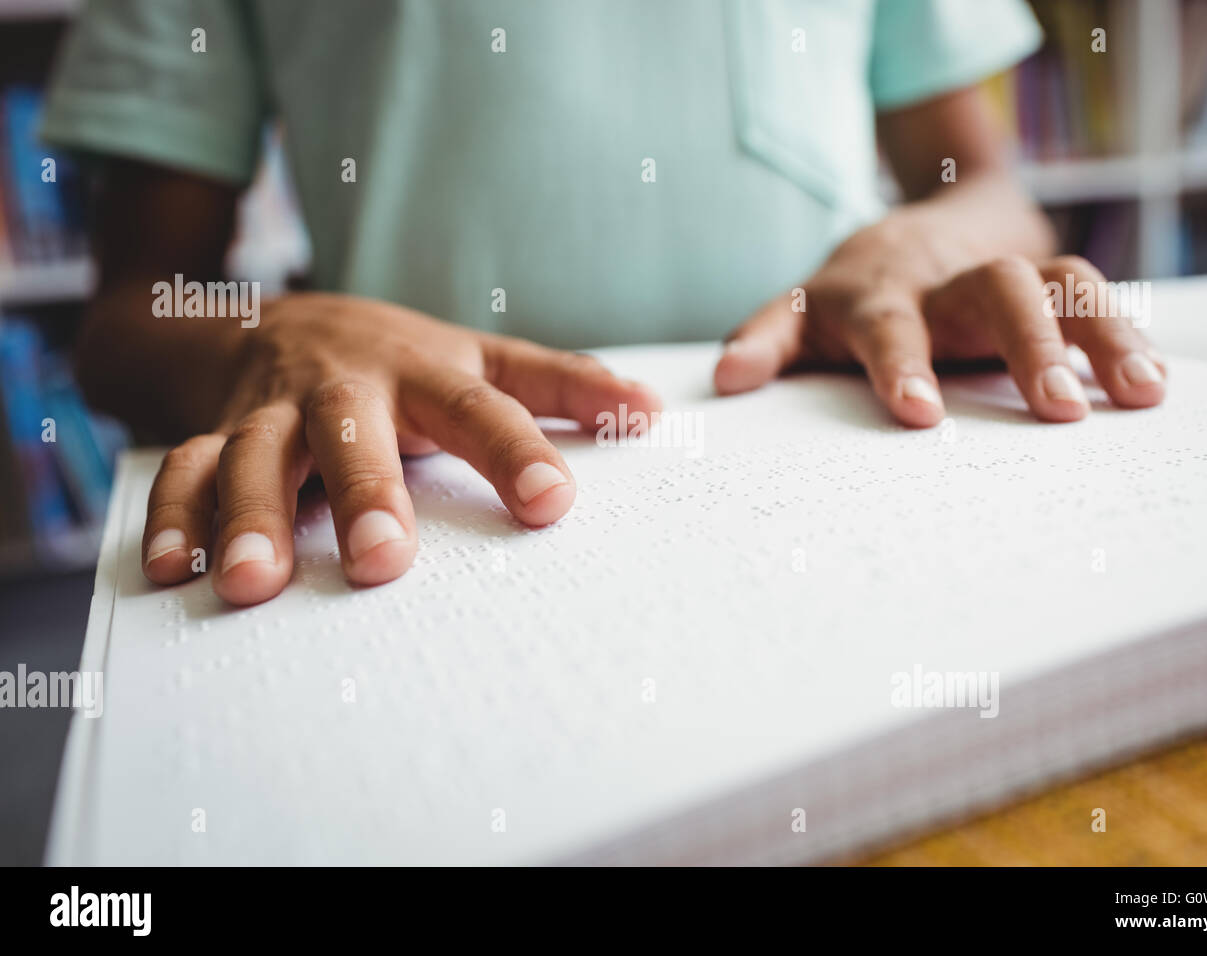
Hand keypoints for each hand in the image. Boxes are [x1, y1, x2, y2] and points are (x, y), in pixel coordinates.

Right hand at [141, 293, 659, 604]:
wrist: (284, 320)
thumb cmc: (403, 358)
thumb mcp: (481, 359)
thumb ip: (559, 386)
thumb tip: (649, 410)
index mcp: (425, 372)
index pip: (481, 410)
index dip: (516, 454)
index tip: (550, 505)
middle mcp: (347, 390)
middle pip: (352, 434)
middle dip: (362, 494)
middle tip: (380, 561)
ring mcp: (276, 411)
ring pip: (255, 454)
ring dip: (248, 515)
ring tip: (252, 583)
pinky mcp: (219, 433)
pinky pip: (187, 470)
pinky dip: (175, 515)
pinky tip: (175, 570)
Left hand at [713, 215, 1165, 425]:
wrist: (918, 232)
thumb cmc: (851, 298)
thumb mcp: (802, 314)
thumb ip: (766, 341)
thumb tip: (724, 381)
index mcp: (876, 295)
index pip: (888, 325)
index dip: (902, 364)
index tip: (921, 414)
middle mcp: (945, 279)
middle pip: (994, 289)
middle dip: (1027, 346)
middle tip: (1058, 412)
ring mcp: (1003, 274)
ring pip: (1060, 283)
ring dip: (1101, 336)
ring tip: (1139, 394)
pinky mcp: (1049, 281)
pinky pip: (1096, 296)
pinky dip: (1125, 336)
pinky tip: (1153, 384)